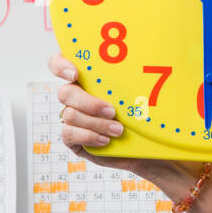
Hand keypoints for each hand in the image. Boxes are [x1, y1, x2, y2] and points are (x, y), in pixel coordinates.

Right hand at [48, 52, 155, 176]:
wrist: (144, 149)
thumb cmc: (142, 119)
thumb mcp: (142, 96)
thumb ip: (136, 80)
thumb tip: (150, 63)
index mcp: (88, 80)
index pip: (60, 64)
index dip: (61, 65)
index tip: (75, 74)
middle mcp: (77, 97)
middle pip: (66, 92)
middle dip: (89, 103)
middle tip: (112, 111)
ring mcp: (73, 117)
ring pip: (70, 114)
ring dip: (96, 123)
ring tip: (118, 130)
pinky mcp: (72, 137)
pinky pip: (68, 133)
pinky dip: (88, 136)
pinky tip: (105, 140)